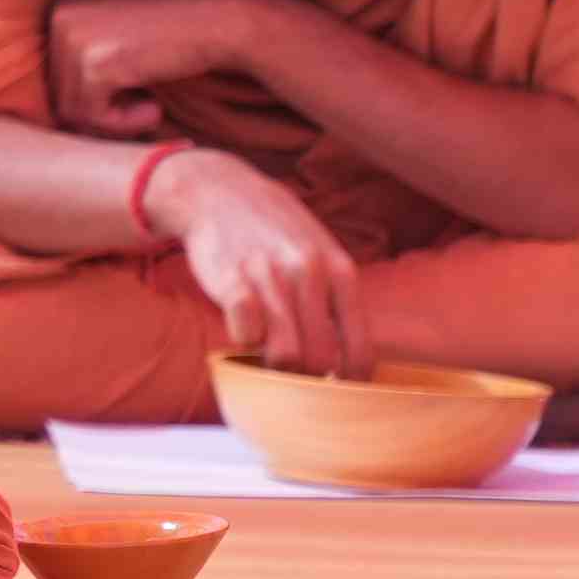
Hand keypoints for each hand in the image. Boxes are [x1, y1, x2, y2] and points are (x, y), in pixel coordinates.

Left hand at [46, 0, 263, 139]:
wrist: (223, 20)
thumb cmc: (178, 35)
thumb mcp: (122, 38)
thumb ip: (89, 62)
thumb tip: (61, 118)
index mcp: (63, 9)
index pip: (57, 76)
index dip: (94, 99)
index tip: (133, 98)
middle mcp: (60, 18)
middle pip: (60, 95)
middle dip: (101, 114)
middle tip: (144, 108)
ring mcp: (74, 39)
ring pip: (72, 111)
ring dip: (113, 123)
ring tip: (151, 108)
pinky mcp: (94, 64)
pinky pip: (93, 118)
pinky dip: (124, 125)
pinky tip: (155, 108)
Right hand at [159, 153, 368, 378]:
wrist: (219, 190)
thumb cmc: (274, 229)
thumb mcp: (321, 251)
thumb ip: (337, 297)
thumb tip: (350, 357)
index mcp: (340, 270)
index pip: (359, 348)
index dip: (349, 380)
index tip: (335, 388)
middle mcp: (310, 272)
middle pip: (319, 359)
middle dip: (306, 377)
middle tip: (293, 373)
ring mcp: (270, 275)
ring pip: (284, 354)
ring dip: (274, 365)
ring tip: (267, 355)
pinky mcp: (231, 279)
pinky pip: (245, 333)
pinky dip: (243, 342)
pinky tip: (242, 328)